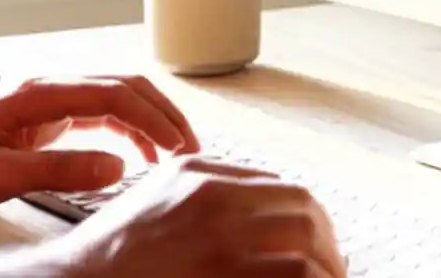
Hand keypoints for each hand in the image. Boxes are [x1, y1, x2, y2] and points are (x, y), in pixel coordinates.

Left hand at [0, 76, 199, 210]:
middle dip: (163, 113)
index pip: (114, 96)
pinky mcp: (42, 115)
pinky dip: (127, 127)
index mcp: (38, 94)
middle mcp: (47, 88)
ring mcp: (46, 99)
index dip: (154, 120)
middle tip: (191, 148)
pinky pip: (98, 112)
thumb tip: (118, 167)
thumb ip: (59, 170)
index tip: (180, 148)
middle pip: (124, 86)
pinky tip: (136, 152)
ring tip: (174, 152)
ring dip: (149, 118)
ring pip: (115, 96)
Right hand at [51, 156, 346, 277]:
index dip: (309, 220)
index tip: (316, 245)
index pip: (282, 188)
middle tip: (331, 270)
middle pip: (303, 210)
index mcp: (200, 174)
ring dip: (325, 270)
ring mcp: (219, 239)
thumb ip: (203, 187)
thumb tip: (260, 201)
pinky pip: (292, 276)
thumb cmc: (110, 255)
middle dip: (326, 243)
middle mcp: (215, 198)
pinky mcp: (223, 274)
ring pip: (306, 247)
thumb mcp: (155, 197)